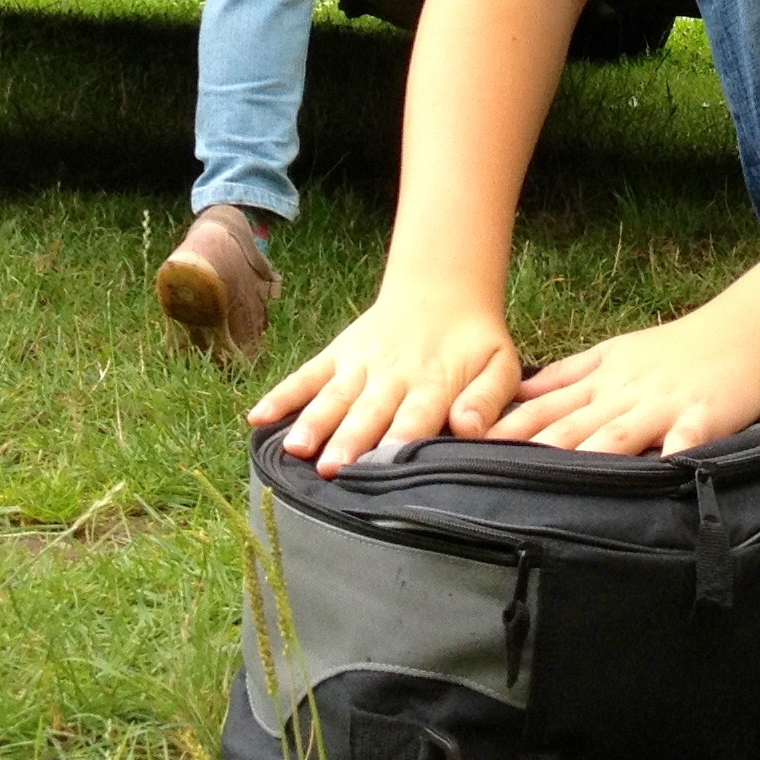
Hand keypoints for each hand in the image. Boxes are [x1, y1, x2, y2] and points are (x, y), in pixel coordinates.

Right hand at [251, 292, 523, 471]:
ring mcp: (360, 364)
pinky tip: (257, 417)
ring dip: (314, 422)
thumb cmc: (476, 343)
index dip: (398, 442)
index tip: (382, 467)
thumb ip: (488, 398)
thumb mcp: (501, 365)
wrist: (443, 291)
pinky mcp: (338, 355)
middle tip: (332, 468)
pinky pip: (307, 375)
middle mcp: (392, 375)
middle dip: (350, 440)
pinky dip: (282, 395)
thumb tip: (470, 427)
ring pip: (334, 396)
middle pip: (369, 412)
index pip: (415, 418)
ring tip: (294, 448)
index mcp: (434, 383)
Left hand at [486, 308, 759, 456]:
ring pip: (621, 432)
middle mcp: (622, 395)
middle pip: (572, 423)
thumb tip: (514, 393)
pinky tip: (669, 468)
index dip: (507, 427)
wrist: (738, 335)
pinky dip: (679, 451)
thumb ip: (565, 377)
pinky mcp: (703, 416)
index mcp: (599, 383)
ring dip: (593, 451)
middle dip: (534, 447)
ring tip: (566, 477)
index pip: (544, 408)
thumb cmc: (671, 352)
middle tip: (495, 474)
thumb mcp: (611, 355)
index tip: (465, 445)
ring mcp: (662, 405)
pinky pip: (689, 437)